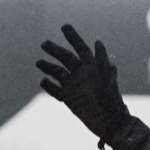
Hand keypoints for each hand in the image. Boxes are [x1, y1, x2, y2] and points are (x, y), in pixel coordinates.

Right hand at [36, 24, 137, 149]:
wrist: (110, 123)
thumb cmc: (110, 100)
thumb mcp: (106, 79)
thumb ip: (102, 61)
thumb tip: (97, 42)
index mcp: (91, 66)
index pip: (80, 47)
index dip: (73, 36)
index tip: (64, 26)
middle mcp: (81, 73)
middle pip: (64, 57)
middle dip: (54, 50)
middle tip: (44, 43)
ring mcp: (74, 85)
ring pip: (57, 72)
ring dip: (47, 67)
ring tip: (39, 62)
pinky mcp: (68, 98)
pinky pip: (55, 90)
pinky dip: (49, 86)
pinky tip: (43, 81)